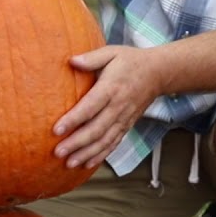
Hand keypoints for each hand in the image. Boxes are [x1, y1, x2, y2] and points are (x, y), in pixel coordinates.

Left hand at [52, 46, 163, 168]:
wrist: (159, 73)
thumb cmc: (130, 61)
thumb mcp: (112, 52)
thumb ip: (91, 58)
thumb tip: (71, 61)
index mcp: (111, 88)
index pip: (90, 107)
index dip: (73, 119)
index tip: (56, 130)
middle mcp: (118, 107)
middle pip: (96, 129)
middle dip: (76, 143)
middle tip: (58, 152)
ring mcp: (124, 118)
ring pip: (104, 140)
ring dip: (86, 153)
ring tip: (68, 163)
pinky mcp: (128, 125)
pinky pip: (114, 143)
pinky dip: (101, 155)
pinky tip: (86, 164)